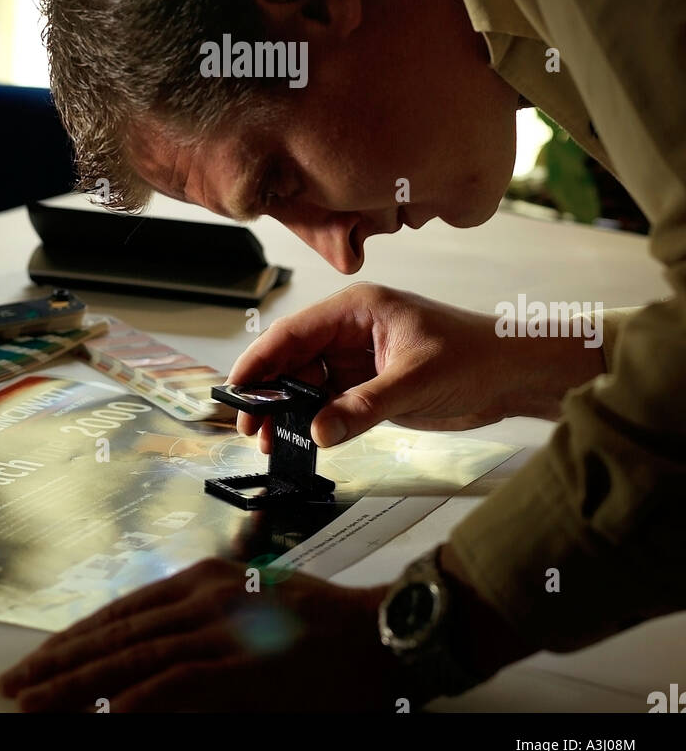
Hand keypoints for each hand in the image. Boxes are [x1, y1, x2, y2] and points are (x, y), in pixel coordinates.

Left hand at [0, 557, 397, 712]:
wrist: (382, 634)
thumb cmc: (323, 629)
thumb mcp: (254, 611)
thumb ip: (203, 627)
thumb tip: (152, 660)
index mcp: (206, 579)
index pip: (124, 611)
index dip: (76, 637)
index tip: (38, 658)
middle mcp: (206, 594)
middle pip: (118, 632)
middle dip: (60, 661)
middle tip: (13, 683)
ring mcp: (223, 627)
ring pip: (133, 657)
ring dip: (77, 684)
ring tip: (34, 701)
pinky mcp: (242, 666)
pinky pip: (177, 684)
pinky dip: (135, 701)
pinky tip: (104, 716)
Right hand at [228, 283, 604, 450]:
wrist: (513, 374)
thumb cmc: (474, 356)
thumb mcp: (414, 380)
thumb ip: (364, 406)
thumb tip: (316, 432)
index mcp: (357, 308)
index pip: (295, 331)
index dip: (261, 359)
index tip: (237, 388)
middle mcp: (352, 330)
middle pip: (295, 358)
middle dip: (269, 390)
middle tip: (249, 427)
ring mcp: (360, 358)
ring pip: (309, 382)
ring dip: (288, 409)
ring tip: (271, 442)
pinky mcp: (371, 385)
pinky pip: (331, 401)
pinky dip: (314, 419)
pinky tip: (301, 441)